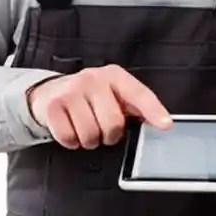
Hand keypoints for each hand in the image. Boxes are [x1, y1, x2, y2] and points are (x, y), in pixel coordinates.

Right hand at [28, 64, 172, 149]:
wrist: (50, 92)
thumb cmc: (88, 96)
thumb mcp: (113, 94)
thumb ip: (136, 106)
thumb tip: (161, 121)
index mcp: (114, 76)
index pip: (138, 93)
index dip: (153, 110)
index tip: (165, 124)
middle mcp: (93, 79)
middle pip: (113, 123)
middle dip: (109, 134)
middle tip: (102, 127)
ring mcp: (71, 91)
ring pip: (90, 135)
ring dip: (89, 140)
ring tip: (85, 127)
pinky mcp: (53, 105)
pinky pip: (69, 138)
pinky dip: (71, 141)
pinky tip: (71, 128)